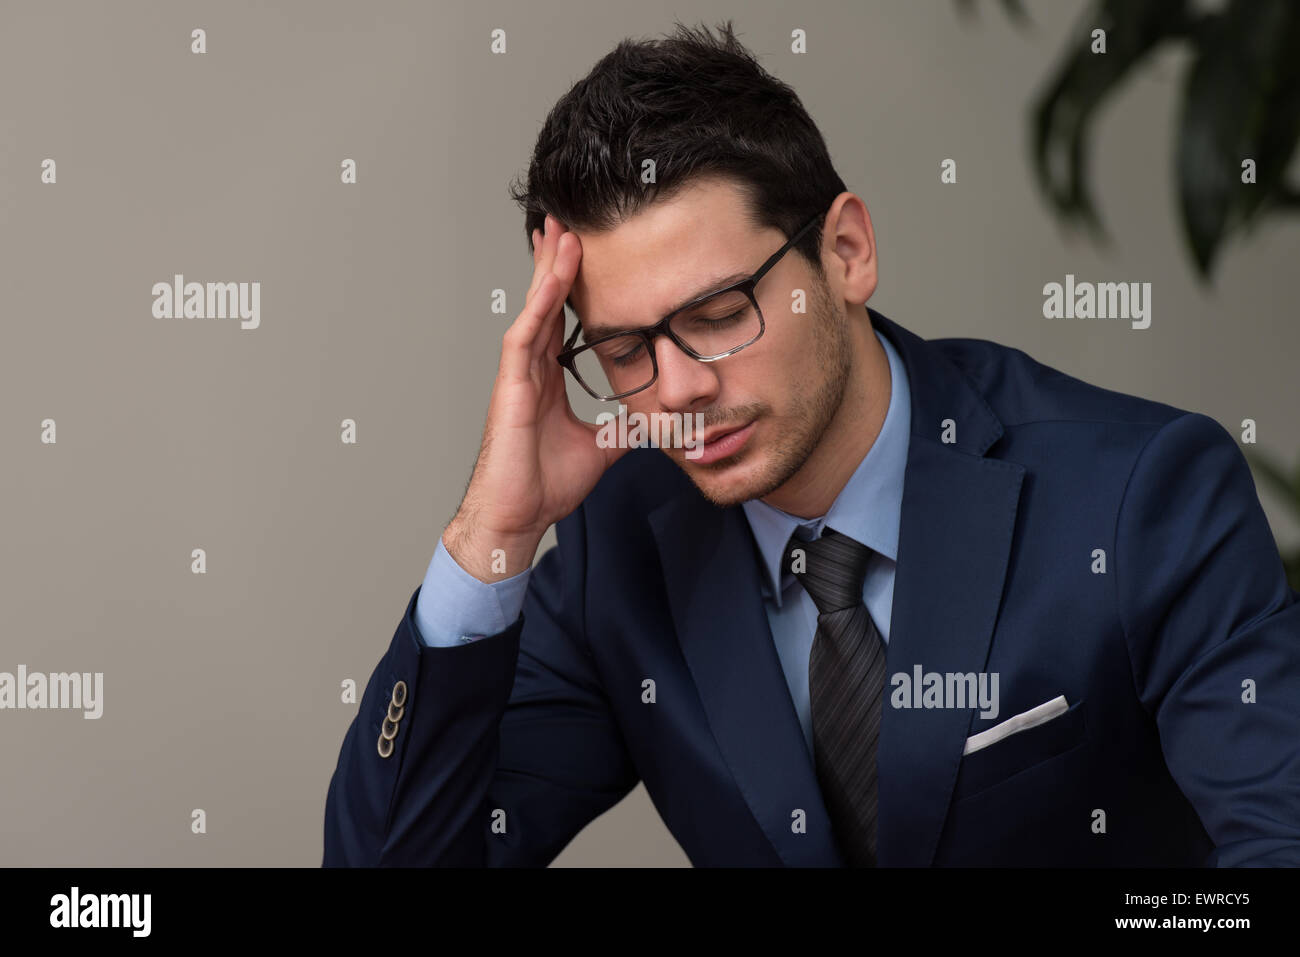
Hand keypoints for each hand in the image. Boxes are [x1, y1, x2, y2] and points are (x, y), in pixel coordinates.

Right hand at [443, 215, 629, 581]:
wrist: (518, 517)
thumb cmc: (543, 486)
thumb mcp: (601, 450)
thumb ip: (622, 431)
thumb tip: (653, 425)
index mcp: (546, 380)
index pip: (561, 320)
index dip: (571, 286)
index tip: (583, 253)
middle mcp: (529, 371)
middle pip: (545, 304)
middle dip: (555, 263)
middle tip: (568, 222)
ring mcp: (517, 376)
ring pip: (535, 309)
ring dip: (549, 271)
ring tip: (562, 231)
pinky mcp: (509, 387)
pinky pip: (526, 335)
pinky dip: (540, 304)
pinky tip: (552, 277)